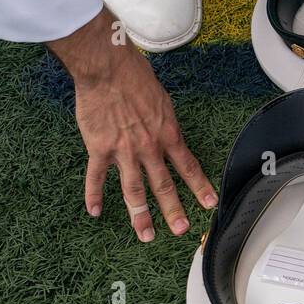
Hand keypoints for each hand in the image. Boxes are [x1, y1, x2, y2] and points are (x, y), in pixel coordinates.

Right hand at [48, 8, 215, 242]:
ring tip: (145, 235)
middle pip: (163, 185)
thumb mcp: (162, 101)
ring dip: (140, 215)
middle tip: (180, 230)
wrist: (108, 68)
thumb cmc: (136, 78)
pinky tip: (95, 212)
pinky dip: (94, 195)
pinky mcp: (99, 148)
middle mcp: (148, 147)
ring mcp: (123, 151)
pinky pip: (96, 178)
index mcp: (167, 134)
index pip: (188, 167)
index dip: (199, 187)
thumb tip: (169, 137)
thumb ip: (165, 124)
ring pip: (133, 190)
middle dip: (173, 210)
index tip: (209, 204)